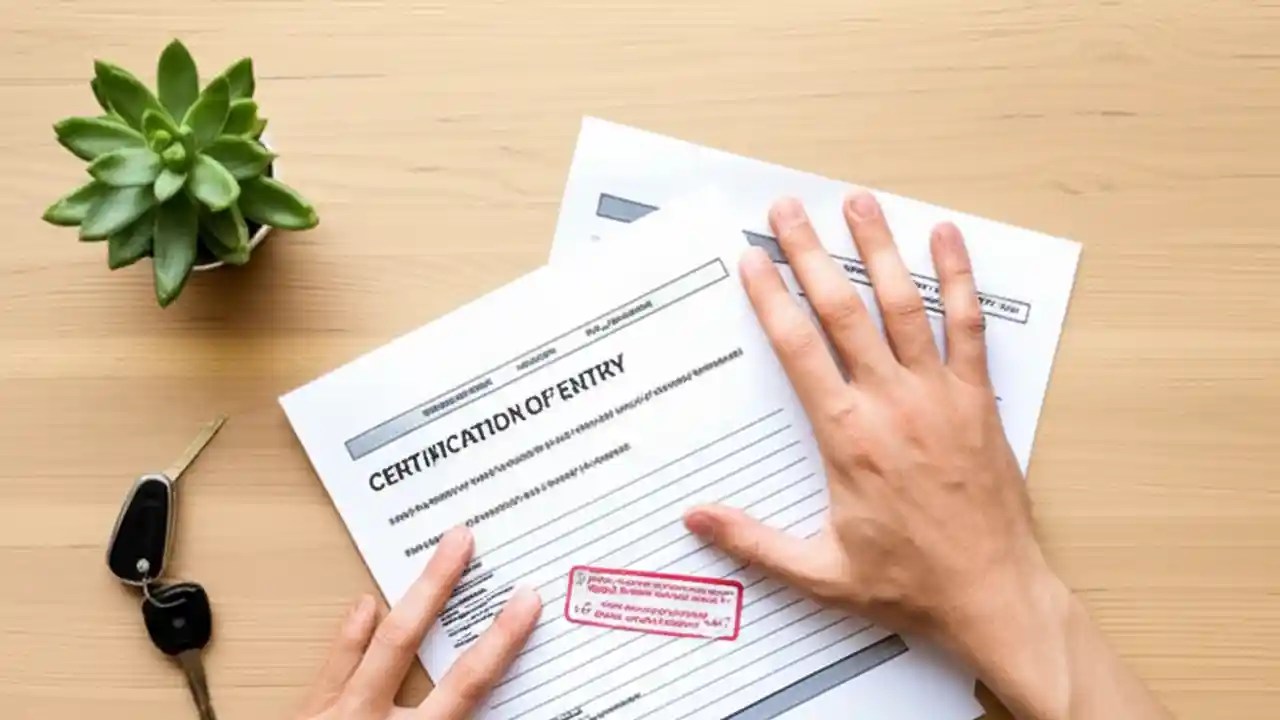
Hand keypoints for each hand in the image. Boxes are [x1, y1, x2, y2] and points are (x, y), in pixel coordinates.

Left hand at [296, 527, 540, 719]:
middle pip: (407, 639)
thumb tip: (483, 710)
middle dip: (437, 584)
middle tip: (459, 542)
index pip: (467, 684)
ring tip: (417, 562)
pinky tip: (360, 607)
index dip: (500, 640)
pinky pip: (329, 668)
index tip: (522, 604)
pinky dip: (347, 634)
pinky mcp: (303, 718)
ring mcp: (332, 715)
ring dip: (395, 600)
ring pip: (366, 643)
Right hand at [683, 192, 1166, 718]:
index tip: (752, 260)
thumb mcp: (819, 572)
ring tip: (858, 203)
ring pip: (902, 304)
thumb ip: (752, 541)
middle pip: (841, 310)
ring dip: (878, 249)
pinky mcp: (977, 398)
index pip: (797, 348)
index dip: (770, 297)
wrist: (992, 594)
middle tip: (787, 210)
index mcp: (846, 436)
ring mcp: (938, 394)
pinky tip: (947, 238)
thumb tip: (695, 520)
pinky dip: (957, 278)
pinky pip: (968, 325)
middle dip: (810, 253)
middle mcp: (890, 403)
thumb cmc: (909, 584)